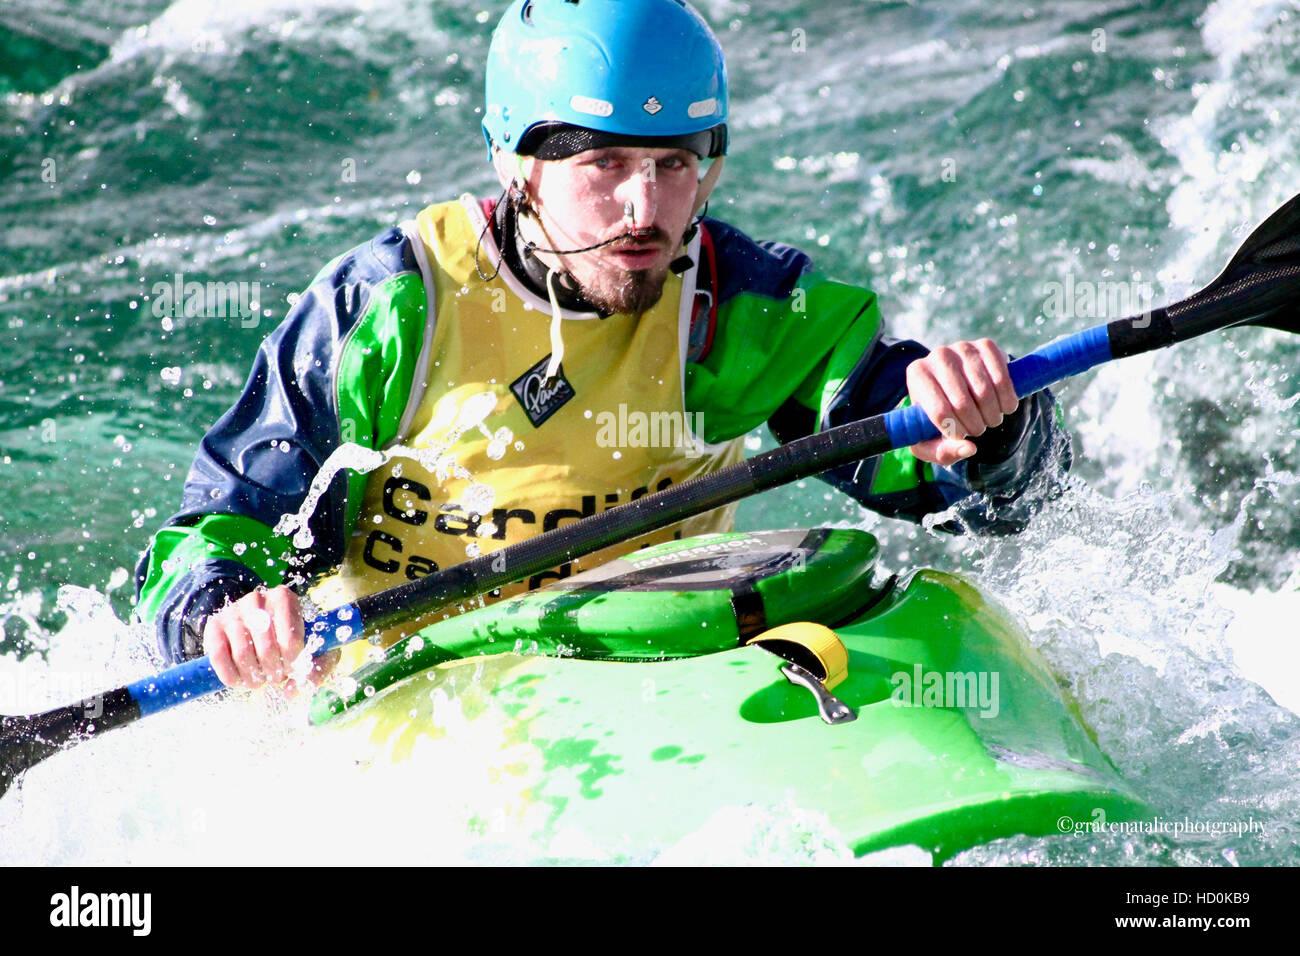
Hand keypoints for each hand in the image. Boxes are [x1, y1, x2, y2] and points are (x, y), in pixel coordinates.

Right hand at [203, 585, 337, 693]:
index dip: (292, 663)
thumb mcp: (312, 644)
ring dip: (254, 677)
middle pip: (266, 648)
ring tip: (261, 679)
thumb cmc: (288, 635)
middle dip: (274, 672)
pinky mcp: (214, 626)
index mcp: (284, 598)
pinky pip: (219, 657)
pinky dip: (231, 677)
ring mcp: (232, 612)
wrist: (254, 622)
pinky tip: (242, 682)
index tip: (292, 669)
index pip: (290, 639)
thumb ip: (317, 667)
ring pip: (243, 654)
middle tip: (277, 677)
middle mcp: (256, 600)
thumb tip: (291, 692)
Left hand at [905, 338, 1019, 466]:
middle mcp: (937, 356)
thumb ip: (943, 451)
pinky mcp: (986, 345)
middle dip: (975, 425)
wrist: (958, 385)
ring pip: (985, 391)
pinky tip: (1005, 407)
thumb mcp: (930, 439)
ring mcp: (962, 347)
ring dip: (992, 414)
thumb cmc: (939, 416)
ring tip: (990, 420)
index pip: (938, 411)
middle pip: (962, 402)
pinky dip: (1008, 398)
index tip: (961, 436)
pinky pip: (1002, 377)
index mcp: (917, 375)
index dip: (955, 431)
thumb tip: (969, 448)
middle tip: (978, 429)